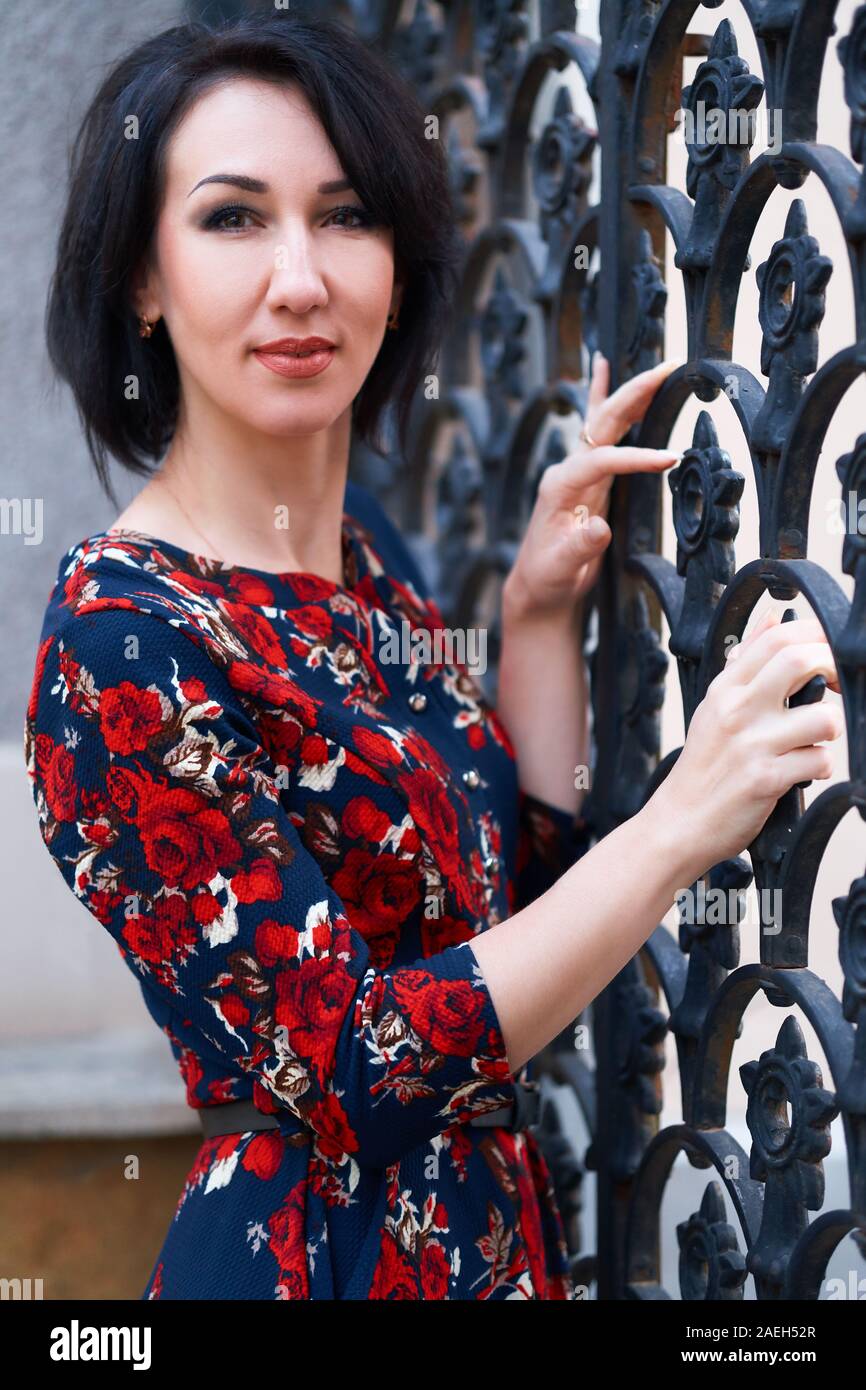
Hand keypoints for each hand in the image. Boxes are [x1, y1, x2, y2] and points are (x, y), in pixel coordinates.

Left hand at [503, 352, 684, 622]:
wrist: (538, 585)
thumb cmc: (549, 577)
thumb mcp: (562, 568)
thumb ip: (580, 547)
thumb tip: (600, 527)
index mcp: (560, 486)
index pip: (603, 460)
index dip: (637, 457)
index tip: (670, 458)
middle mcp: (567, 470)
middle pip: (603, 423)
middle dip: (635, 394)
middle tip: (668, 369)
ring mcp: (577, 469)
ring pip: (604, 420)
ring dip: (630, 392)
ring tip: (657, 367)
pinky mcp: (588, 476)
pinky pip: (600, 431)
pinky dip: (605, 399)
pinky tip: (604, 367)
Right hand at [650, 607, 843, 873]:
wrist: (679, 822)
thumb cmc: (704, 766)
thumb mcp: (715, 706)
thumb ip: (744, 662)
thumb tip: (773, 617)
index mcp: (726, 689)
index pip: (776, 638)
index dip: (815, 636)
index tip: (828, 653)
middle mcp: (737, 710)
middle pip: (800, 661)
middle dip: (834, 670)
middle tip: (836, 688)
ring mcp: (752, 744)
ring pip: (823, 718)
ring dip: (830, 730)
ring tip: (814, 740)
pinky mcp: (766, 779)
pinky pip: (820, 762)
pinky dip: (820, 768)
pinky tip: (802, 772)